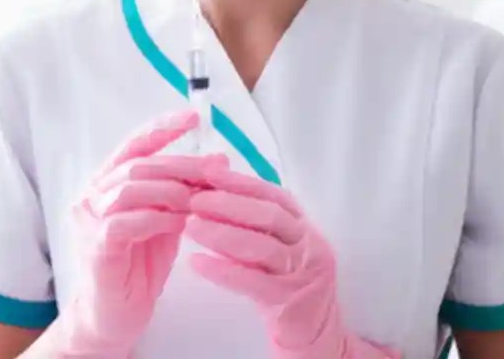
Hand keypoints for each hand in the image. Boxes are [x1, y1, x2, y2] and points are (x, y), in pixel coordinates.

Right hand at [53, 110, 226, 356]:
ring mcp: (89, 221)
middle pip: (138, 165)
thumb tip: (219, 160)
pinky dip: (158, 218)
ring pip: (132, 188)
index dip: (162, 128)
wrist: (115, 315)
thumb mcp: (167, 220)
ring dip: (172, 190)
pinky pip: (127, 222)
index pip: (134, 145)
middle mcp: (91, 196)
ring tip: (202, 198)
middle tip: (214, 170)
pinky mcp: (96, 247)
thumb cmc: (138, 265)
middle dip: (181, 164)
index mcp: (107, 184)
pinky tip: (181, 222)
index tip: (193, 117)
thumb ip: (184, 190)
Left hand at [186, 167, 401, 358]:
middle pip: (269, 216)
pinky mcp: (290, 302)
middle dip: (229, 204)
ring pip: (263, 247)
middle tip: (194, 200)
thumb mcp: (277, 246)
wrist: (313, 332)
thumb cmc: (285, 282)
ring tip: (190, 226)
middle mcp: (308, 244)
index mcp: (303, 225)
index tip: (208, 171)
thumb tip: (215, 186)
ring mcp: (303, 273)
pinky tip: (197, 263)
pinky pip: (254, 283)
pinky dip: (224, 271)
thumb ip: (254, 221)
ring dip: (223, 233)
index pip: (273, 195)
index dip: (241, 182)